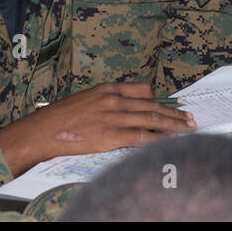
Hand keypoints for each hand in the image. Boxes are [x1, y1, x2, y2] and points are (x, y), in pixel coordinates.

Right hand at [0, 82, 194, 176]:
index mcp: (108, 89)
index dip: (161, 98)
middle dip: (174, 112)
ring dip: (173, 125)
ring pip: (151, 120)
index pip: (143, 90)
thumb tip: (126, 111)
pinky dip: (157, 139)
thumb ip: (107, 103)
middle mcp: (114, 100)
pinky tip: (168, 142)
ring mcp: (113, 117)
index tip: (174, 104)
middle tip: (190, 118)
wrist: (41, 130)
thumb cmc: (60, 118)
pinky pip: (140, 137)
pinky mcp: (110, 136)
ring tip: (187, 129)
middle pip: (152, 105)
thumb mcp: (86, 100)